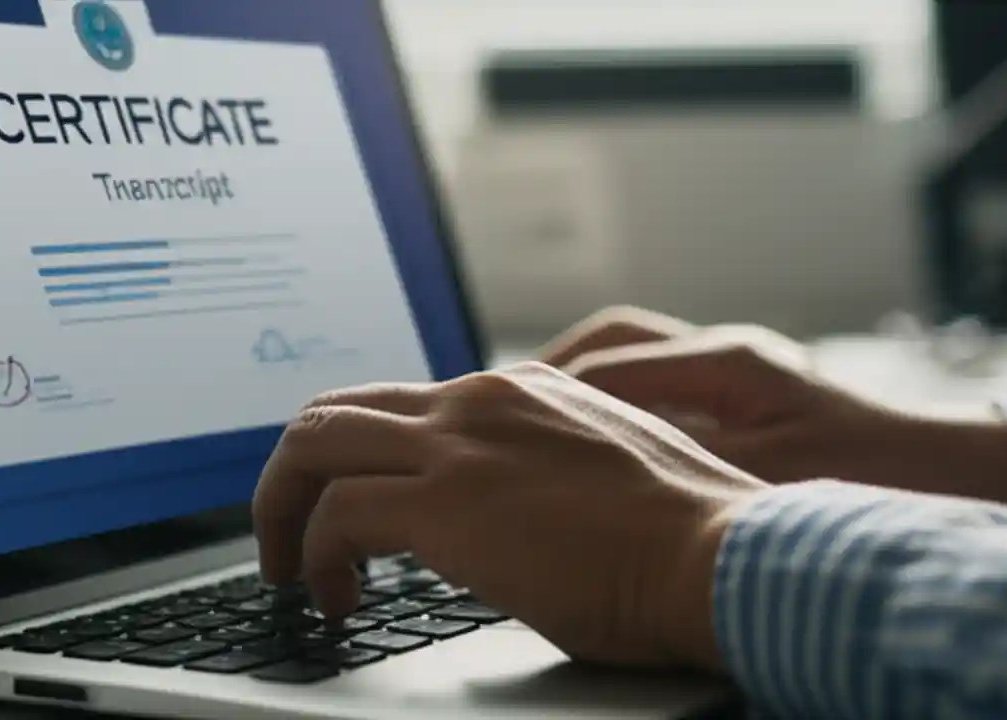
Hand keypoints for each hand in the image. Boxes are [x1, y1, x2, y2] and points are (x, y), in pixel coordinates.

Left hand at [251, 362, 767, 670]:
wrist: (721, 556)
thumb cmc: (684, 536)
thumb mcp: (601, 473)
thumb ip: (539, 470)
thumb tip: (501, 512)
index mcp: (519, 391)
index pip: (402, 401)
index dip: (359, 455)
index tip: (348, 505)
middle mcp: (478, 401)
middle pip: (339, 409)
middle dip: (295, 472)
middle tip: (288, 530)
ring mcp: (458, 445)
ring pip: (316, 444)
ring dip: (284, 508)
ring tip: (291, 568)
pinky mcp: (445, 503)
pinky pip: (336, 514)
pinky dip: (316, 555)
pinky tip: (338, 596)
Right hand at [545, 307, 1006, 508]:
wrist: (946, 475)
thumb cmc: (870, 474)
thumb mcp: (767, 477)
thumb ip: (682, 464)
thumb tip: (604, 460)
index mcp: (726, 362)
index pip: (608, 365)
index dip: (548, 393)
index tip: (501, 416)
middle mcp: (726, 354)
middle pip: (614, 341)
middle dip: (553, 369)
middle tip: (505, 404)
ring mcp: (737, 373)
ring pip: (635, 360)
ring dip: (585, 383)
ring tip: (539, 419)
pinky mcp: (747, 398)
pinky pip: (662, 390)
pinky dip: (621, 408)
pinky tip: (602, 445)